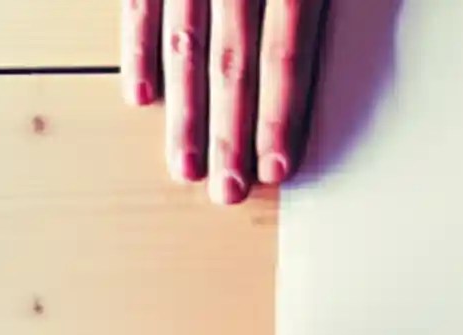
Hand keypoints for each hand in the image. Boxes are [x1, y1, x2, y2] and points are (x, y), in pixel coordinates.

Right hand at [121, 0, 327, 204]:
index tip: (275, 167)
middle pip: (232, 64)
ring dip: (185, 113)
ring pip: (185, 46)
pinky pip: (139, 4)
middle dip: (229, 134)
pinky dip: (137, 50)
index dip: (280, 114)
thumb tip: (325, 60)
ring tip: (186, 166)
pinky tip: (140, 96)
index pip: (286, 54)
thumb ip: (317, 9)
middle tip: (229, 188)